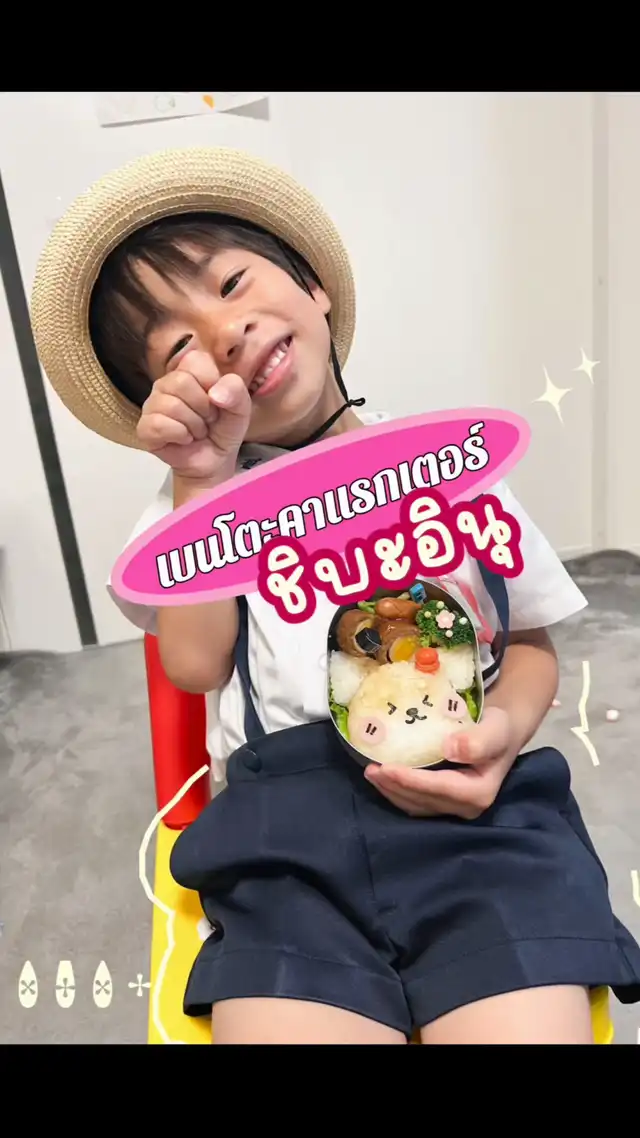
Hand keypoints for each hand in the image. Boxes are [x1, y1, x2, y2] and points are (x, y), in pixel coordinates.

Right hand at [136, 351, 251, 481]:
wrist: (214, 461)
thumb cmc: (223, 429)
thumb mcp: (240, 408)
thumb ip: (236, 391)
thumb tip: (214, 394)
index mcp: (188, 371)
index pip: (195, 361)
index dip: (211, 382)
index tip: (216, 400)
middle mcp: (166, 383)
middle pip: (181, 382)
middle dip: (203, 408)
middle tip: (207, 420)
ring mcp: (152, 405)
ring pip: (171, 405)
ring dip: (194, 425)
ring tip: (197, 432)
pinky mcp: (144, 428)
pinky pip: (159, 424)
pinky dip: (180, 435)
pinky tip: (184, 439)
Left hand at [364, 706, 515, 819]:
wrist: (503, 733)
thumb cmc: (499, 728)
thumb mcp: (496, 728)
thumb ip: (478, 740)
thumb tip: (451, 749)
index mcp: (479, 793)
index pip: (439, 789)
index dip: (410, 781)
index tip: (386, 767)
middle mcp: (466, 807)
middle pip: (423, 800)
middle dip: (394, 787)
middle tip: (370, 769)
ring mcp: (455, 808)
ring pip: (416, 805)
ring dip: (391, 791)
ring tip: (371, 772)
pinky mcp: (444, 803)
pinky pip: (416, 802)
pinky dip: (398, 791)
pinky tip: (384, 777)